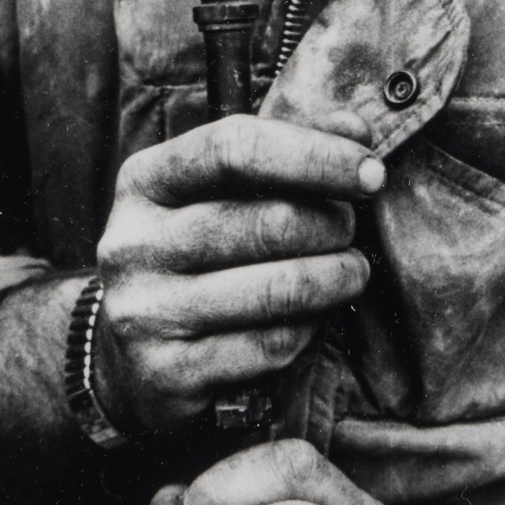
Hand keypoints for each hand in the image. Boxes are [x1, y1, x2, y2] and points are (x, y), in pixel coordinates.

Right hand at [92, 117, 381, 434]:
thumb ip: (289, 149)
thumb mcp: (222, 192)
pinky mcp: (167, 373)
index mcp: (144, 181)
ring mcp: (144, 312)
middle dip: (334, 225)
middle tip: (350, 233)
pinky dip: (307, 331)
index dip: (315, 155)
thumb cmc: (198, 257)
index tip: (371, 172)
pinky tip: (310, 321)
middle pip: (269, 221)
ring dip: (337, 278)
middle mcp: (132, 243)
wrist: (132, 362)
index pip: (235, 148)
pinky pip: (270, 346)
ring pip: (278, 288)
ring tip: (351, 273)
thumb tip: (357, 131)